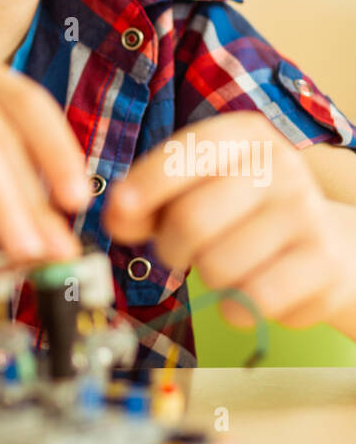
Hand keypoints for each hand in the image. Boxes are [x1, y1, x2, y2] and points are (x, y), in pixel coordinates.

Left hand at [103, 112, 355, 329]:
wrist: (328, 246)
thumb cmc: (244, 216)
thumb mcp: (196, 191)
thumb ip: (146, 201)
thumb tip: (115, 216)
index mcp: (243, 135)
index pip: (184, 154)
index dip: (144, 186)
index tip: (120, 209)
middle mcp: (278, 164)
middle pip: (191, 219)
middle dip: (171, 247)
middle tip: (179, 252)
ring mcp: (304, 211)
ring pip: (219, 264)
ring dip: (208, 278)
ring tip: (226, 265)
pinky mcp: (322, 261)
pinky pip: (253, 299)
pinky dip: (236, 307)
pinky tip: (249, 291)